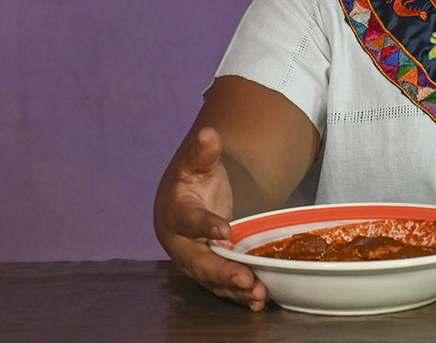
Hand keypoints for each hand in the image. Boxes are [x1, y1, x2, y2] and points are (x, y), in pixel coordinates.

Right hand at [153, 126, 267, 310]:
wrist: (183, 199)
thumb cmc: (192, 180)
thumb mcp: (198, 163)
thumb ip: (204, 152)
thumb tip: (208, 133)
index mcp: (175, 213)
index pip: (189, 220)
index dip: (205, 225)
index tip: (224, 231)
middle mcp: (181, 243)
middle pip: (198, 261)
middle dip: (221, 272)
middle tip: (245, 279)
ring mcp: (194, 260)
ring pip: (211, 280)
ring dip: (233, 289)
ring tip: (258, 295)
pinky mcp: (208, 271)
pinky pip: (221, 286)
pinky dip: (238, 295)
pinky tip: (259, 302)